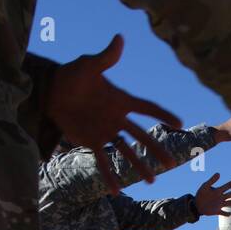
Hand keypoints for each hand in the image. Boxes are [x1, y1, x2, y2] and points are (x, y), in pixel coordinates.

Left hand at [45, 34, 180, 192]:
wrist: (51, 91)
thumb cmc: (71, 75)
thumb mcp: (88, 66)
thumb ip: (106, 57)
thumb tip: (119, 38)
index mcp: (121, 100)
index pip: (147, 108)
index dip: (163, 115)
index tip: (179, 124)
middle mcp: (117, 118)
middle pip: (141, 136)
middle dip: (156, 149)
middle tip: (171, 163)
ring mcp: (105, 132)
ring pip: (127, 152)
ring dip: (139, 166)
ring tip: (152, 180)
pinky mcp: (91, 141)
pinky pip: (103, 161)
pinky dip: (109, 175)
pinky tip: (116, 191)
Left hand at [194, 174, 230, 215]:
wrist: (195, 204)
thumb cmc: (200, 194)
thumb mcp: (205, 186)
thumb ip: (211, 180)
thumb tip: (218, 173)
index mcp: (218, 191)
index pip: (227, 186)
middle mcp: (220, 197)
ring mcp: (219, 204)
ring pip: (230, 203)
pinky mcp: (217, 211)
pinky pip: (223, 213)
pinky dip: (227, 214)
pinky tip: (230, 214)